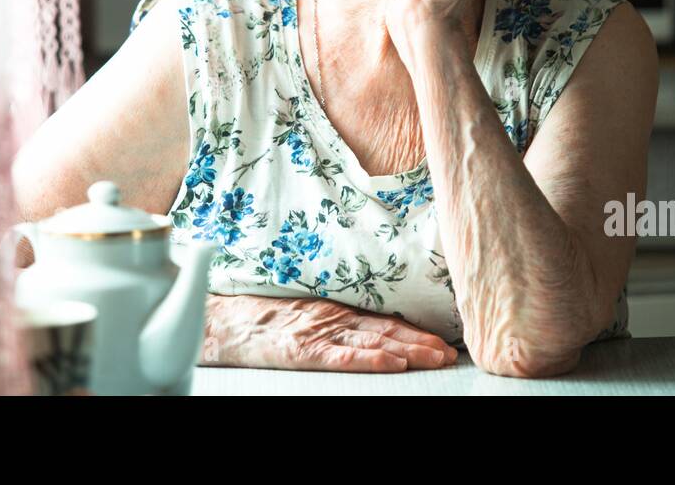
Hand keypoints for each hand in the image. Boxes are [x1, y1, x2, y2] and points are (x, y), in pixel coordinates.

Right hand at [201, 294, 458, 371]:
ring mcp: (320, 334)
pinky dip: (369, 359)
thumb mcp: (307, 316)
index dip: (416, 331)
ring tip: (434, 358)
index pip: (385, 321)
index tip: (443, 342)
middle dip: (421, 342)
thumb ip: (337, 323)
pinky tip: (390, 363)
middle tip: (449, 354)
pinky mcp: (303, 350)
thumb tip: (375, 334)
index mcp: (336, 312)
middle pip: (386, 330)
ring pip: (372, 342)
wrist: (224, 322)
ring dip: (407, 350)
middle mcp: (333, 320)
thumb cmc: (263, 322)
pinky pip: (341, 356)